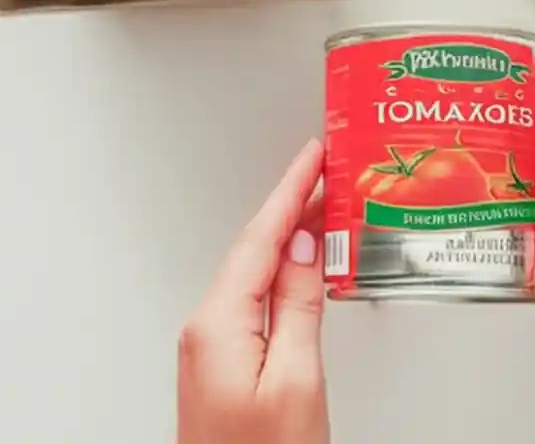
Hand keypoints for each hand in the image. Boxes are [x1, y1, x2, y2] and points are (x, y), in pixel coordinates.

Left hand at [177, 140, 329, 443]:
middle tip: (328, 171)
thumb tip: (303, 248)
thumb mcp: (296, 380)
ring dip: (287, 238)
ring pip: (253, 274)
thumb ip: (298, 306)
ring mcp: (210, 349)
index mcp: (218, 324)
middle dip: (291, 206)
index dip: (291, 189)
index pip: (261, 237)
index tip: (315, 153)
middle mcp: (205, 331)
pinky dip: (280, 274)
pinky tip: (301, 267)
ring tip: (324, 207)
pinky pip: (252, 300)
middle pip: (253, 249)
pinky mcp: (222, 366)